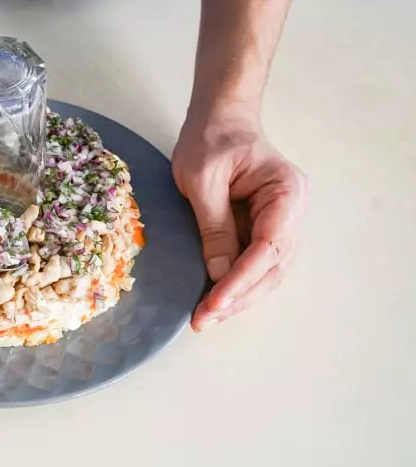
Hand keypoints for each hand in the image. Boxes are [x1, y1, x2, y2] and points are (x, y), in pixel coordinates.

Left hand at [172, 102, 308, 331]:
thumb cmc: (211, 138)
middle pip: (272, 268)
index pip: (268, 248)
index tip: (213, 303)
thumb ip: (214, 226)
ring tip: (205, 318)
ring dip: (238, 298)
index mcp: (286, 192)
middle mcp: (292, 211)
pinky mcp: (264, 229)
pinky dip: (236, 285)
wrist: (220, 118)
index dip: (241, 280)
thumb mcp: (203, 179)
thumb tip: (218, 274)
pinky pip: (254, 264)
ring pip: (267, 273)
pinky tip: (213, 301)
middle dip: (239, 298)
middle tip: (203, 320)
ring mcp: (282, 222)